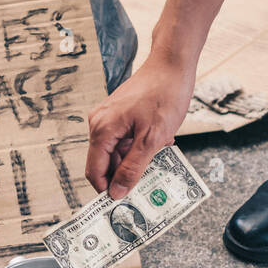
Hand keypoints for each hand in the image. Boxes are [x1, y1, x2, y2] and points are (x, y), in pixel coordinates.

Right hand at [85, 47, 196, 199]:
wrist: (172, 62)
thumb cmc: (164, 94)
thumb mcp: (152, 139)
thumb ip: (132, 168)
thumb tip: (117, 192)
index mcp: (102, 130)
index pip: (94, 172)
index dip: (108, 190)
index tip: (123, 204)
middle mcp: (98, 123)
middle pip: (105, 163)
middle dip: (127, 172)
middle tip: (151, 176)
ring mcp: (107, 117)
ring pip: (117, 152)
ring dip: (137, 158)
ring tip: (160, 149)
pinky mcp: (117, 113)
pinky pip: (123, 139)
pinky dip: (139, 145)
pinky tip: (159, 139)